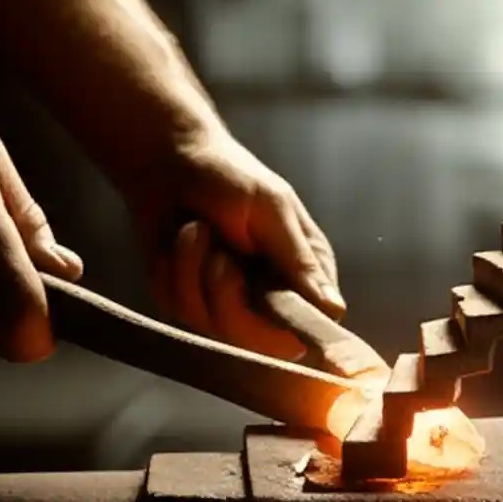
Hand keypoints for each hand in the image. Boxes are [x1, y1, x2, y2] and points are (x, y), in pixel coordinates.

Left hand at [125, 131, 357, 365]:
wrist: (167, 160)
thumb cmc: (229, 175)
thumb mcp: (271, 210)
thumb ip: (299, 262)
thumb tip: (335, 310)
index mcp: (304, 273)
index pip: (315, 325)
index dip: (298, 329)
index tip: (267, 305)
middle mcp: (270, 296)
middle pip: (259, 340)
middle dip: (229, 298)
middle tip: (220, 256)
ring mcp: (227, 302)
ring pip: (214, 325)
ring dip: (195, 273)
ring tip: (196, 230)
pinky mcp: (189, 301)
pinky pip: (180, 307)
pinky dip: (173, 270)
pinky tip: (177, 240)